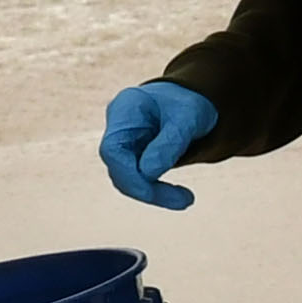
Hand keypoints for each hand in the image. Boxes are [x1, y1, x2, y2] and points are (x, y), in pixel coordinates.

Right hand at [99, 81, 217, 208]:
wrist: (188, 102)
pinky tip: (178, 195)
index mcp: (124, 109)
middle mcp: (117, 128)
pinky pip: (137, 180)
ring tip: (186, 199)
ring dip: (154, 194)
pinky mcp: (130, 159)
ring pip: (127, 179)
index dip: (129, 175)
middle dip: (148, 189)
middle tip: (185, 200)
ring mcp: (121, 144)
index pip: (112, 149)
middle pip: (118, 168)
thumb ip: (170, 143)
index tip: (153, 192)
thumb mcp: (189, 118)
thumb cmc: (187, 105)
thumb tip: (149, 174)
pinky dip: (156, 190)